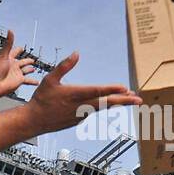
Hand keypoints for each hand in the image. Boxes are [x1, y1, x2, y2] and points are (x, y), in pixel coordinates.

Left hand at [0, 29, 39, 99]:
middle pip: (22, 62)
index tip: (21, 48)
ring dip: (29, 69)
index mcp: (8, 58)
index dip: (18, 50)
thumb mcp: (3, 55)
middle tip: (32, 59)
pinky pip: (28, 80)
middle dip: (27, 60)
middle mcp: (13, 66)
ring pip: (25, 70)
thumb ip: (8, 43)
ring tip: (34, 68)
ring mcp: (16, 73)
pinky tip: (37, 82)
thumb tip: (10, 31)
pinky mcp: (19, 81)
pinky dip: (33, 81)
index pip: (14, 52)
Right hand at [0, 51, 140, 149]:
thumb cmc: (42, 98)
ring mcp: (82, 115)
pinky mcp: (80, 119)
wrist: (35, 121)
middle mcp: (81, 106)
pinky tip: (115, 103)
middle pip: (106, 103)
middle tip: (138, 99)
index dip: (112, 90)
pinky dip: (108, 107)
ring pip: (104, 108)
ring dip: (119, 103)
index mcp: (74, 95)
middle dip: (124, 101)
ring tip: (132, 98)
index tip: (125, 88)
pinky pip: (97, 111)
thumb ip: (64, 66)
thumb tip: (76, 53)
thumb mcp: (50, 79)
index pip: (97, 92)